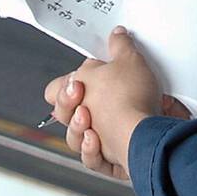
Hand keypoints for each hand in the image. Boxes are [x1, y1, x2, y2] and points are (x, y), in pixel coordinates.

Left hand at [41, 26, 181, 176]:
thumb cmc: (130, 99)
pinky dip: (99, 151)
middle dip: (75, 102)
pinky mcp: (105, 160)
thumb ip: (120, 45)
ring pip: (75, 138)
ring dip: (86, 127)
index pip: (55, 88)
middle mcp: (78, 118)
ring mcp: (89, 141)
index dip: (68, 82)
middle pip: (63, 112)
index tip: (91, 74)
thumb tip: (116, 35)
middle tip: (94, 92)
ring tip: (101, 115)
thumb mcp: (129, 58)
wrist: (141, 131)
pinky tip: (107, 140)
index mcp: (76, 90)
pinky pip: (94, 159)